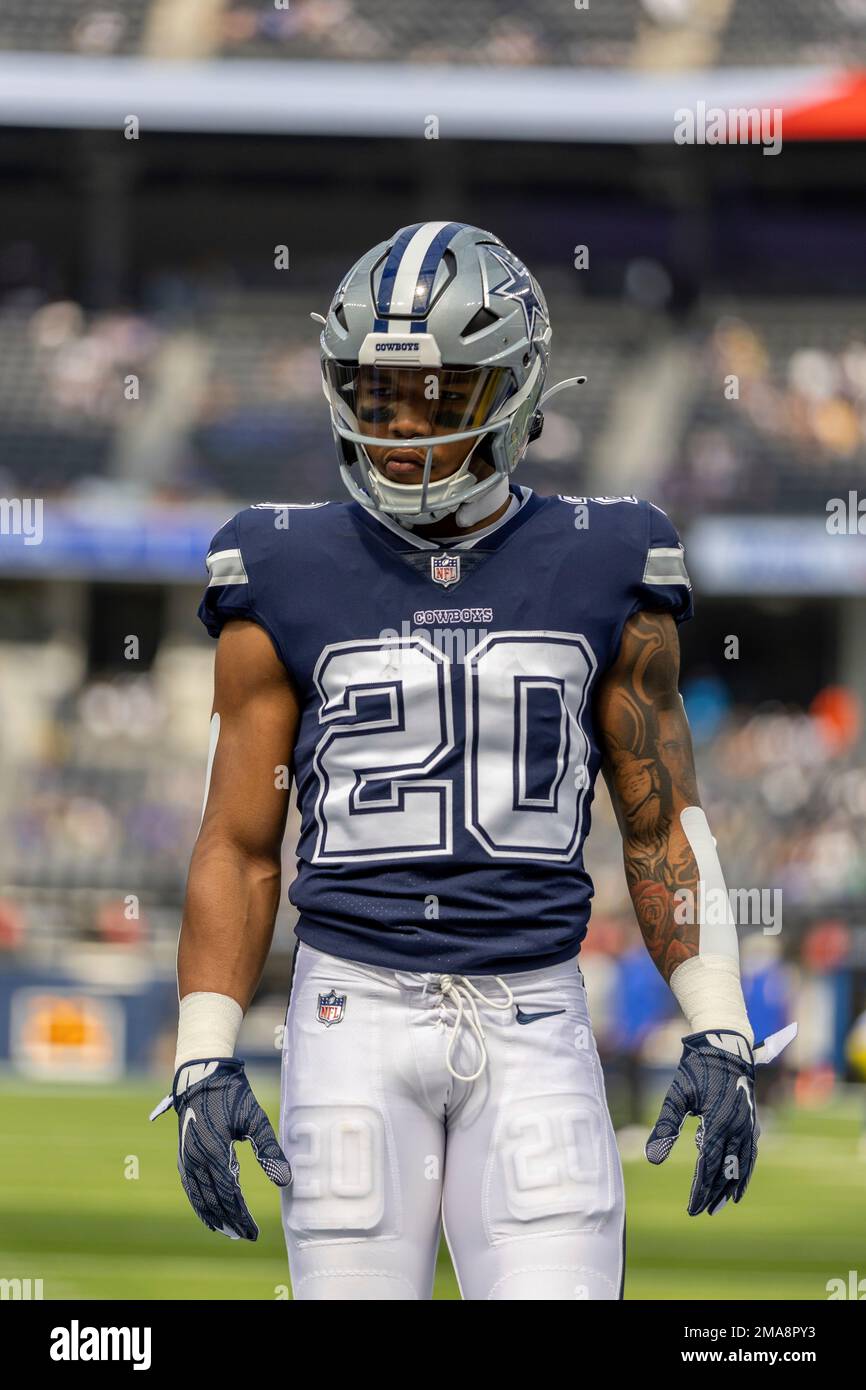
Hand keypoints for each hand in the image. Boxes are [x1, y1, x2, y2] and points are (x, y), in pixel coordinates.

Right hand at [151, 1058, 291, 1239]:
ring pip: (199, 1198)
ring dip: (214, 1217)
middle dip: (230, 1222)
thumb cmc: (232, 1094)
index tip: (253, 1233)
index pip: (229, 1196)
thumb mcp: (254, 1119)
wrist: (201, 1075)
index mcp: (214, 1152)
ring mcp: (187, 1158)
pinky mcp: (184, 1155)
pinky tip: (209, 1213)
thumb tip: (285, 1181)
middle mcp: (196, 1160)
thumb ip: (269, 1150)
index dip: (241, 1216)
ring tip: (229, 1232)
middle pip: (213, 1202)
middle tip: (246, 1236)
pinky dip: (199, 1205)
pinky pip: (191, 1188)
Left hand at [645, 1024, 795, 1215]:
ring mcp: (749, 1125)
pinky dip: (745, 1171)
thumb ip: (665, 1127)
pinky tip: (738, 1181)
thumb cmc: (696, 1068)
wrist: (724, 1044)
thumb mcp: (677, 1095)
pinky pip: (750, 1153)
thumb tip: (652, 1160)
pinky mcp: (752, 1121)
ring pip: (743, 1165)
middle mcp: (739, 1128)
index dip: (700, 1190)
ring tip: (722, 1205)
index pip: (708, 1167)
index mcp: (720, 1124)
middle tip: (701, 1212)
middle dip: (714, 1193)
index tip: (691, 1209)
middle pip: (727, 1171)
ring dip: (732, 1186)